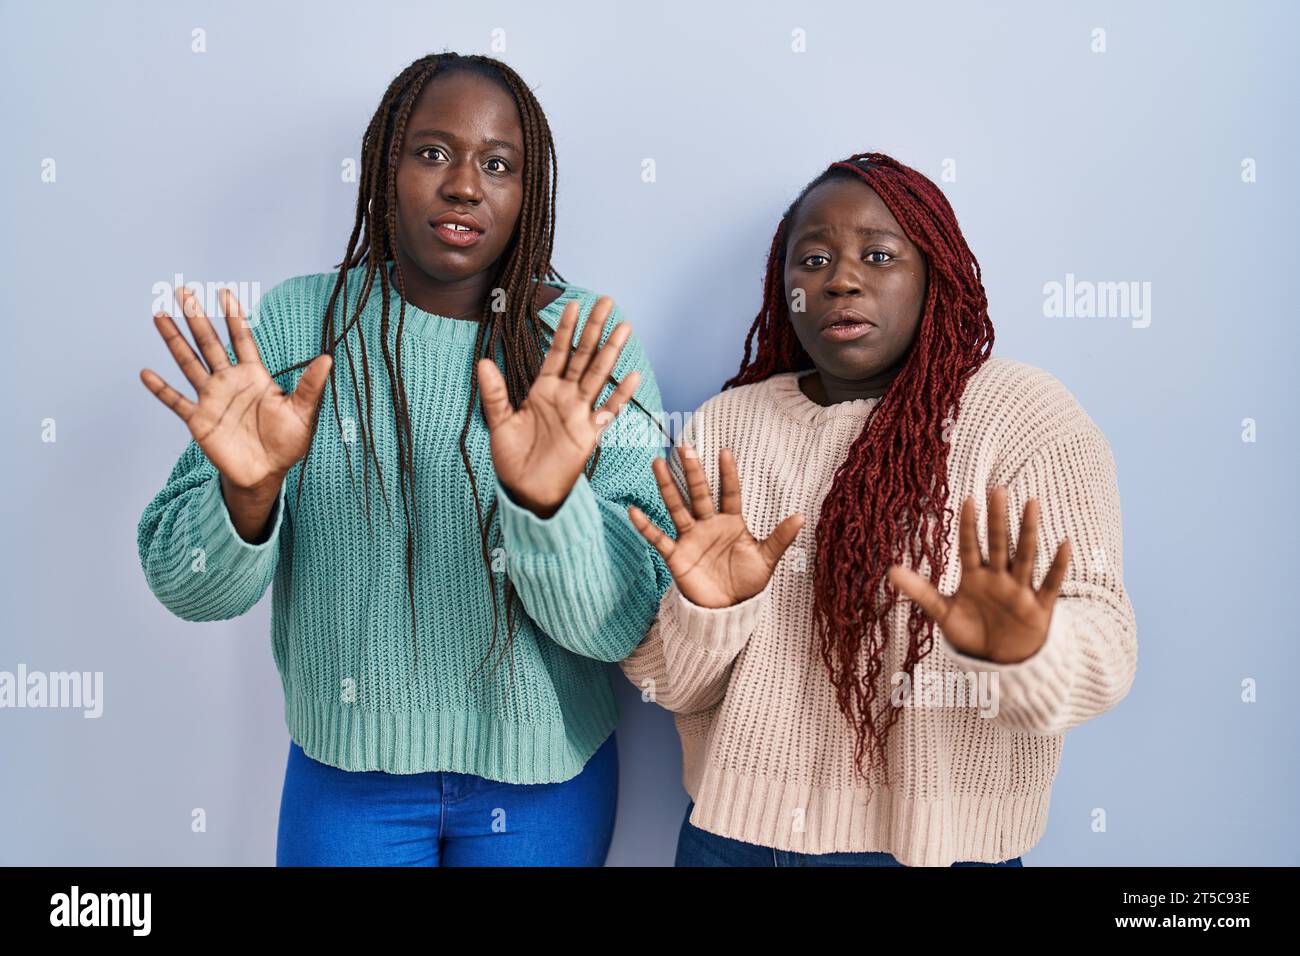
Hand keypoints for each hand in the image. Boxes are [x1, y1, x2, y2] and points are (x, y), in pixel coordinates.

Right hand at [139, 287, 333, 495]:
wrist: (267, 473)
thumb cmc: (288, 442)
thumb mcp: (303, 412)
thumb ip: (310, 385)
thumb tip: (328, 359)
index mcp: (254, 376)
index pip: (242, 339)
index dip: (234, 316)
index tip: (225, 292)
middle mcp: (229, 381)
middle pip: (209, 343)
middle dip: (196, 317)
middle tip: (183, 290)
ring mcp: (212, 398)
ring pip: (189, 363)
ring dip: (174, 340)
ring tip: (159, 316)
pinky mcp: (199, 419)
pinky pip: (176, 401)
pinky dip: (161, 389)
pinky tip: (145, 373)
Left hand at [478, 296, 640, 517]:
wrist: (526, 492)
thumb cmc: (512, 459)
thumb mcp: (500, 423)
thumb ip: (495, 394)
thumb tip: (483, 363)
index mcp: (543, 391)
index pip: (557, 352)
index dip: (565, 329)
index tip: (573, 305)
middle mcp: (564, 397)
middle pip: (583, 356)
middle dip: (594, 329)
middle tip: (606, 301)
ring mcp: (579, 413)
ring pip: (598, 375)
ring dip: (611, 352)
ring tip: (623, 327)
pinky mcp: (589, 434)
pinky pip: (607, 411)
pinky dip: (620, 394)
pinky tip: (631, 375)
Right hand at [627, 444, 803, 608]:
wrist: (728, 609)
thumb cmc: (747, 581)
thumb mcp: (766, 559)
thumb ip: (780, 538)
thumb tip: (801, 517)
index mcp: (731, 522)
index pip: (729, 493)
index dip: (728, 474)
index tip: (725, 452)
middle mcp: (708, 525)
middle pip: (699, 493)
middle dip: (693, 472)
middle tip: (685, 448)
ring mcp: (690, 538)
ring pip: (677, 507)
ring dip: (667, 487)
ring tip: (658, 464)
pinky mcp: (676, 555)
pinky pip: (658, 538)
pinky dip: (646, 526)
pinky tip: (634, 510)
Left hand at [887, 486, 1070, 663]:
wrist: (1001, 663)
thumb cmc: (972, 634)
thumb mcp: (944, 613)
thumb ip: (921, 592)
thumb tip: (889, 570)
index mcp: (975, 577)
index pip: (970, 547)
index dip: (969, 526)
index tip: (968, 499)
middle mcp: (998, 578)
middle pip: (999, 544)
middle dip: (998, 519)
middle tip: (998, 489)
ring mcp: (1020, 590)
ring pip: (1025, 556)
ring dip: (1028, 531)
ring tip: (1031, 503)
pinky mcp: (1039, 608)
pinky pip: (1050, 584)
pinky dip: (1057, 566)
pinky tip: (1064, 542)